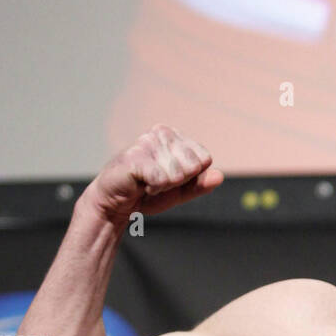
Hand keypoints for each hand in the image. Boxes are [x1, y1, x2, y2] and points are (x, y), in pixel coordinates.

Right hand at [84, 124, 223, 222]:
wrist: (116, 202)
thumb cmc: (148, 192)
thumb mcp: (180, 191)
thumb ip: (200, 184)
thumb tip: (219, 176)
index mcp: (175, 136)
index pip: (204, 159)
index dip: (191, 177)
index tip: (172, 178)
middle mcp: (161, 133)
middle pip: (193, 166)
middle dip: (178, 182)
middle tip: (158, 182)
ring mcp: (147, 142)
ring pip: (178, 174)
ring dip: (163, 187)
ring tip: (147, 182)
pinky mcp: (134, 157)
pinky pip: (161, 179)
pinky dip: (153, 189)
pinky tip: (140, 184)